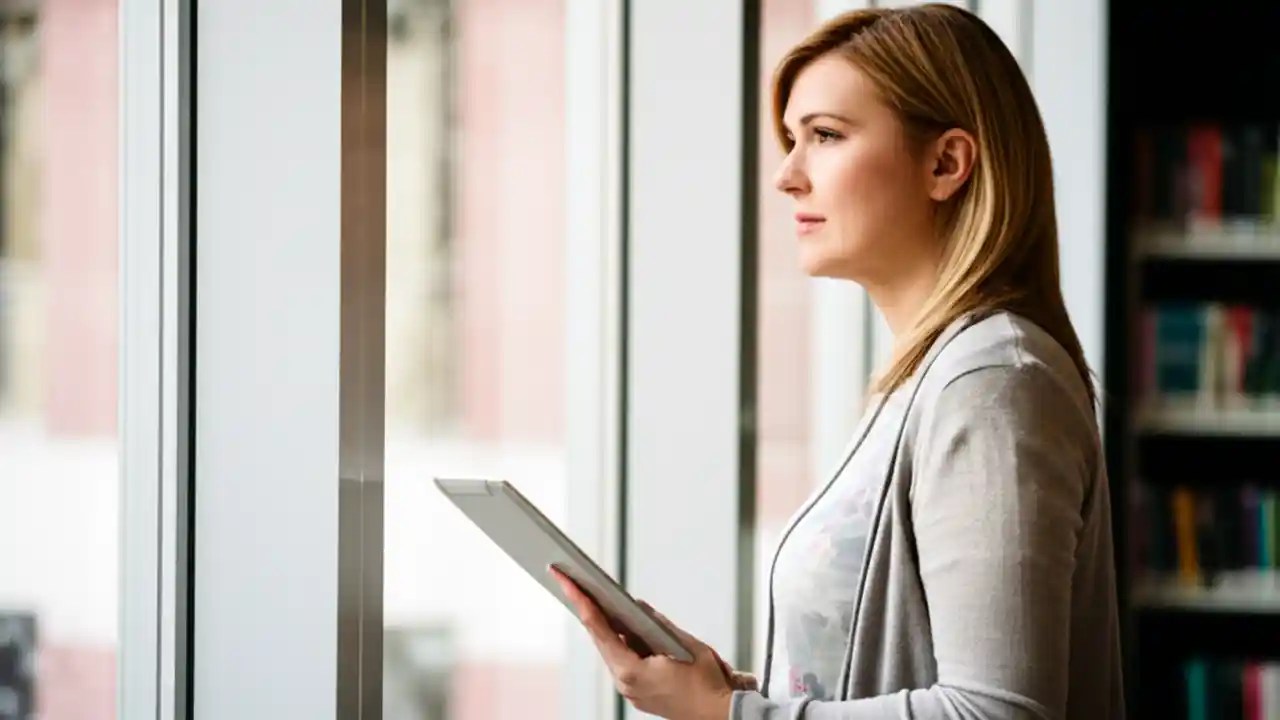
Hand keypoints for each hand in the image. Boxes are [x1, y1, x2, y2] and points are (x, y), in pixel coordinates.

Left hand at [548, 565, 736, 719]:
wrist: (720, 715)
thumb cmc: (707, 685)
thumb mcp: (685, 644)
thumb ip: (658, 624)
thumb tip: (638, 608)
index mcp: (632, 672)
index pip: (600, 630)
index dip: (583, 603)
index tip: (569, 584)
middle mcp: (625, 684)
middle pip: (601, 640)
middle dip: (589, 611)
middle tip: (574, 585)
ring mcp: (631, 691)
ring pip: (612, 651)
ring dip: (606, 627)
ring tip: (593, 600)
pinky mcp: (639, 693)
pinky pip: (624, 661)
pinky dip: (621, 643)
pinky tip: (620, 627)